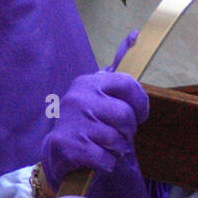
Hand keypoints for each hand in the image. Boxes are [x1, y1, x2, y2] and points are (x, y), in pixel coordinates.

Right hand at [40, 31, 148, 191]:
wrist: (58, 155)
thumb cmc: (87, 122)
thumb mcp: (99, 92)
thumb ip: (117, 67)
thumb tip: (135, 34)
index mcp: (89, 82)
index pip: (128, 84)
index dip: (140, 104)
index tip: (137, 115)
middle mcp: (78, 98)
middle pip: (125, 116)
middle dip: (127, 132)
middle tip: (116, 135)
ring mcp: (72, 121)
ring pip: (117, 140)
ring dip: (116, 150)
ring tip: (103, 146)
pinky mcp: (68, 146)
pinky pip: (106, 158)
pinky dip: (106, 163)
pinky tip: (95, 158)